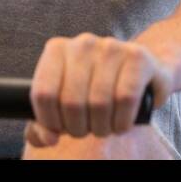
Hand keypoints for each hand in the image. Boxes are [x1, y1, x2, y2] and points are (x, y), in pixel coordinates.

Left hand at [27, 34, 172, 147]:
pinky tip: (121, 125)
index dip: (49, 121)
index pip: (43, 93)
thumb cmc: (91, 90)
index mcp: (56, 49)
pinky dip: (122, 121)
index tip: (59, 130)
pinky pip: (126, 98)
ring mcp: (111, 47)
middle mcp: (82, 43)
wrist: (137, 73)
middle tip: (84, 131)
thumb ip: (44, 124)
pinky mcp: (138, 57)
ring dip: (101, 128)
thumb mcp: (63, 102)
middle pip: (71, 101)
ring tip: (102, 129)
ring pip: (99, 102)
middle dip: (77, 128)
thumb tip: (49, 138)